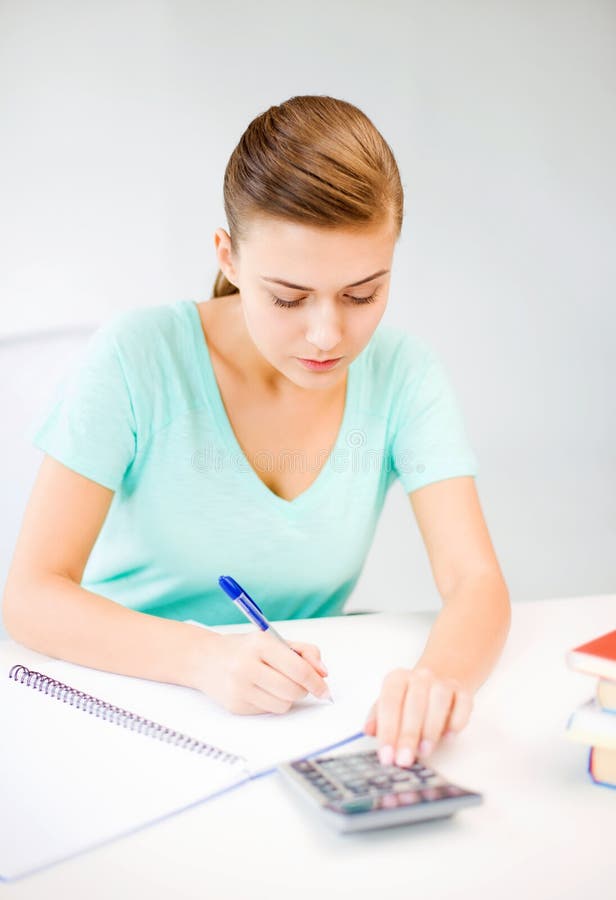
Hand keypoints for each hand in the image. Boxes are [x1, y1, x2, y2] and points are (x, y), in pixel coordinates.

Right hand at [194, 630, 330, 714]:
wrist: (204, 659)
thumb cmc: (243, 649)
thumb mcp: (273, 640)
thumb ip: (303, 652)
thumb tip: (323, 672)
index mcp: (260, 644)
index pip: (298, 669)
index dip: (316, 682)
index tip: (325, 689)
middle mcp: (247, 666)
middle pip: (293, 690)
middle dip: (303, 690)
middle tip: (298, 683)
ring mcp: (239, 688)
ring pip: (283, 705)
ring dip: (287, 698)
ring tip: (275, 684)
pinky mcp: (235, 706)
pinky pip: (268, 711)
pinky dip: (271, 703)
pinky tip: (259, 690)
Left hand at [362, 666, 472, 766]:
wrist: (438, 679)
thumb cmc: (409, 698)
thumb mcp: (389, 704)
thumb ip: (378, 717)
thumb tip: (368, 730)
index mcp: (397, 678)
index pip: (389, 703)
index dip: (387, 731)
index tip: (386, 755)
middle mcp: (420, 677)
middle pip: (414, 705)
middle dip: (408, 735)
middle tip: (404, 760)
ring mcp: (443, 683)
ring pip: (438, 702)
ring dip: (431, 729)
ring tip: (424, 751)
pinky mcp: (462, 691)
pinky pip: (462, 703)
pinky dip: (456, 721)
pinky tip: (448, 737)